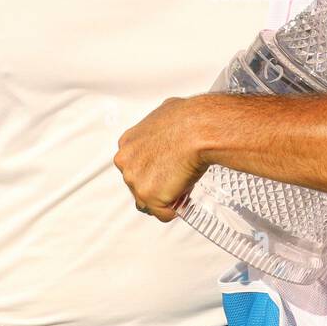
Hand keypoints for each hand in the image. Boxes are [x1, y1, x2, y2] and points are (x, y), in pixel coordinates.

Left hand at [114, 97, 212, 221]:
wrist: (200, 129)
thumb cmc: (190, 118)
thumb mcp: (167, 112)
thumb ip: (161, 123)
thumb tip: (171, 118)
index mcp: (128, 142)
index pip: (134, 166)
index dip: (153, 170)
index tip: (167, 170)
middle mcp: (125, 161)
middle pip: (138, 185)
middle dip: (158, 185)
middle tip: (179, 179)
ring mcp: (134, 180)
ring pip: (149, 201)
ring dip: (166, 197)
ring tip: (184, 186)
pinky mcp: (148, 195)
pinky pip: (163, 213)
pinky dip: (175, 210)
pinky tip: (186, 200)